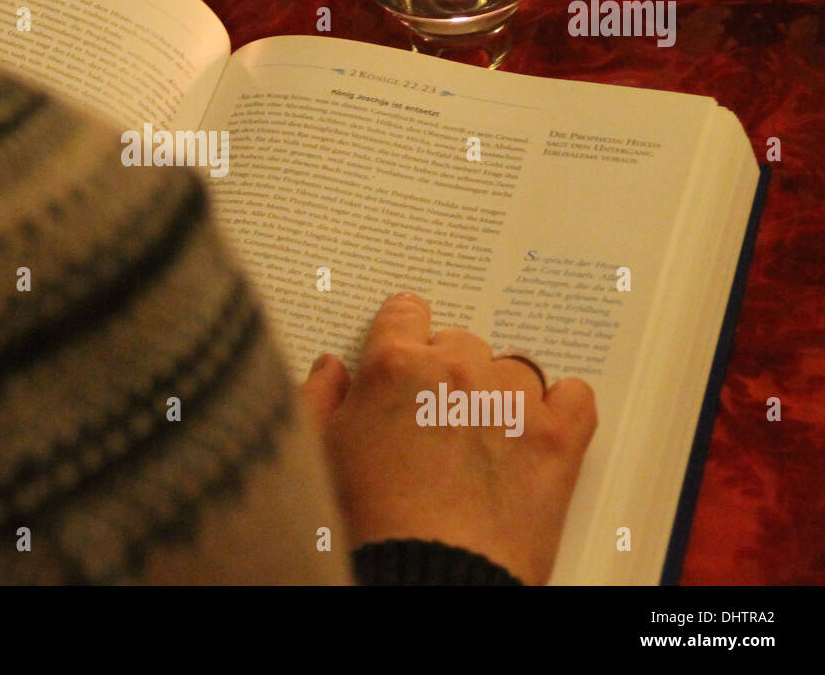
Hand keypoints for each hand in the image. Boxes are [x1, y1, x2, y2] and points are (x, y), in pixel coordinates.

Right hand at [299, 291, 596, 583]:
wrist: (428, 580)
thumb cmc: (368, 522)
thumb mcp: (318, 453)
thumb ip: (319, 396)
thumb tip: (331, 366)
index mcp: (395, 366)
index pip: (405, 312)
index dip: (402, 333)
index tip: (406, 346)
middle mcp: (457, 371)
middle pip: (460, 341)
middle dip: (448, 371)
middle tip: (435, 416)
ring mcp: (512, 402)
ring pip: (513, 368)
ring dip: (499, 393)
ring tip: (483, 438)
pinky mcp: (558, 438)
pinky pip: (575, 394)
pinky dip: (560, 407)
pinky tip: (538, 429)